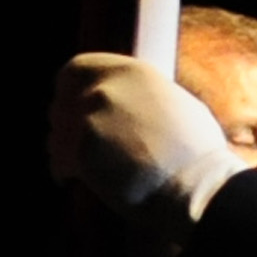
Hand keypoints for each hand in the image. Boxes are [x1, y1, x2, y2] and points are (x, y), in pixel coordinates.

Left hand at [50, 53, 245, 236]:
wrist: (198, 187)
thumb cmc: (198, 156)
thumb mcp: (175, 104)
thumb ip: (142, 96)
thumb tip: (130, 102)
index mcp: (132, 71)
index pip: (78, 68)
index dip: (69, 89)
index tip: (71, 106)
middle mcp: (106, 88)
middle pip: (63, 102)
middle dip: (67, 123)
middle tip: (76, 143)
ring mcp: (91, 118)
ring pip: (58, 133)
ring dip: (66, 150)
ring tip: (81, 167)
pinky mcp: (81, 150)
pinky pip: (58, 159)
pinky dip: (64, 171)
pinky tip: (73, 180)